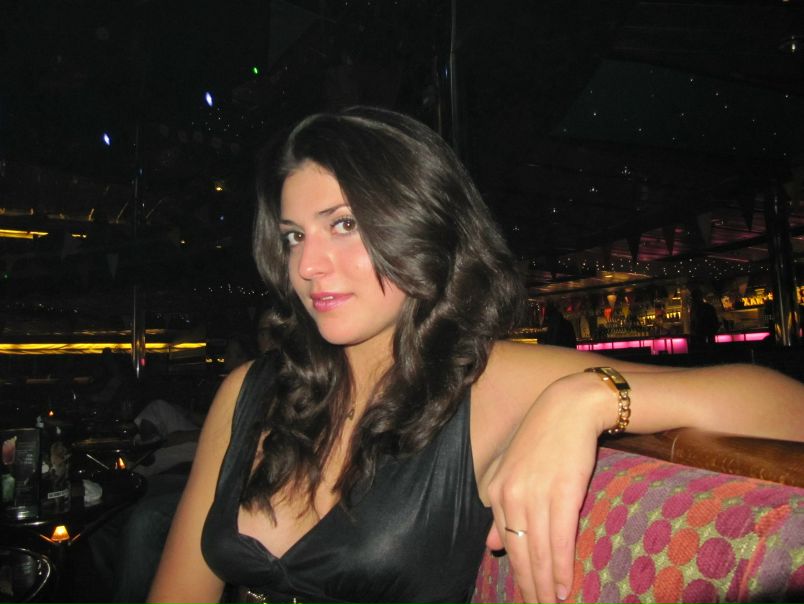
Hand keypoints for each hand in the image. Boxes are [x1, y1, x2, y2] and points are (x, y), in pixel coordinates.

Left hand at [484, 374, 606, 603]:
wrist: (569, 408)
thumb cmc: (543, 439)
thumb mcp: (512, 470)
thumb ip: (501, 507)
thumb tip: (492, 545)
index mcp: (496, 490)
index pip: (506, 542)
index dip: (517, 573)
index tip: (525, 596)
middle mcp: (511, 494)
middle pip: (520, 552)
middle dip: (530, 587)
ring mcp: (535, 494)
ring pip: (539, 551)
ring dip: (546, 585)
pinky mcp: (562, 493)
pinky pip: (560, 539)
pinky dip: (562, 567)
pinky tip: (565, 587)